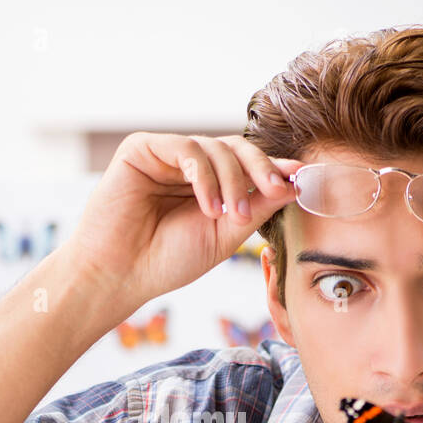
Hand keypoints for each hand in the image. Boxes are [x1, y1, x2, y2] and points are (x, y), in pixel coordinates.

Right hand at [58, 132, 303, 316]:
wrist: (119, 275)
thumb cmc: (166, 261)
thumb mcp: (223, 235)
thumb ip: (256, 206)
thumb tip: (294, 181)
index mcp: (208, 185)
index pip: (247, 167)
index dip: (275, 169)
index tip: (303, 177)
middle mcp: (188, 166)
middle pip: (237, 149)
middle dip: (260, 168)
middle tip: (274, 190)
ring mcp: (165, 155)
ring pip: (215, 147)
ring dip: (230, 180)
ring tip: (227, 215)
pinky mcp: (142, 148)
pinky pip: (187, 148)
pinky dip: (204, 175)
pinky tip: (207, 205)